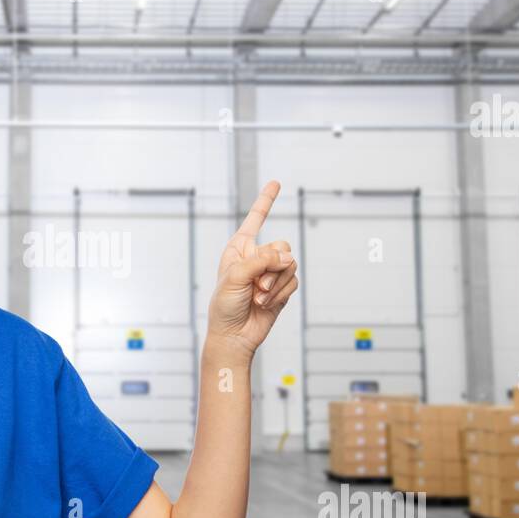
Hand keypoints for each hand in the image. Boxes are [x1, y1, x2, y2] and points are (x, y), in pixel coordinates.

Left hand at [207, 180, 297, 357]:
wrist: (234, 335)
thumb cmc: (225, 306)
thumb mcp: (235, 277)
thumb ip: (261, 260)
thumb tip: (287, 257)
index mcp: (239, 248)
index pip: (255, 219)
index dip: (266, 201)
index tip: (276, 183)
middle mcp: (256, 257)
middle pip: (281, 246)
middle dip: (272, 266)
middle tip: (257, 285)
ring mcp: (270, 273)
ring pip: (290, 264)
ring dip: (275, 283)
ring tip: (258, 296)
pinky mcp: (282, 288)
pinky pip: (294, 281)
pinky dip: (281, 293)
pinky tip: (266, 303)